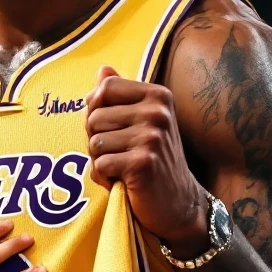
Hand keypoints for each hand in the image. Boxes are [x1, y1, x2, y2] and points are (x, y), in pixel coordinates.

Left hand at [85, 66, 209, 256]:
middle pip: (93, 117)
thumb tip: (102, 68)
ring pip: (94, 142)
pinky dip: (104, 177)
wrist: (178, 203)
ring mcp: (152, 136)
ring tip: (123, 168)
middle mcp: (157, 111)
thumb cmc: (150, 159)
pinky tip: (124, 182)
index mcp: (156, 95)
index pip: (103, 89)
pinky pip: (99, 164)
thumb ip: (118, 96)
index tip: (117, 130)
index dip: (98, 112)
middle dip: (97, 140)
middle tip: (122, 154)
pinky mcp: (143, 162)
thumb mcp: (139, 122)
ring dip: (100, 160)